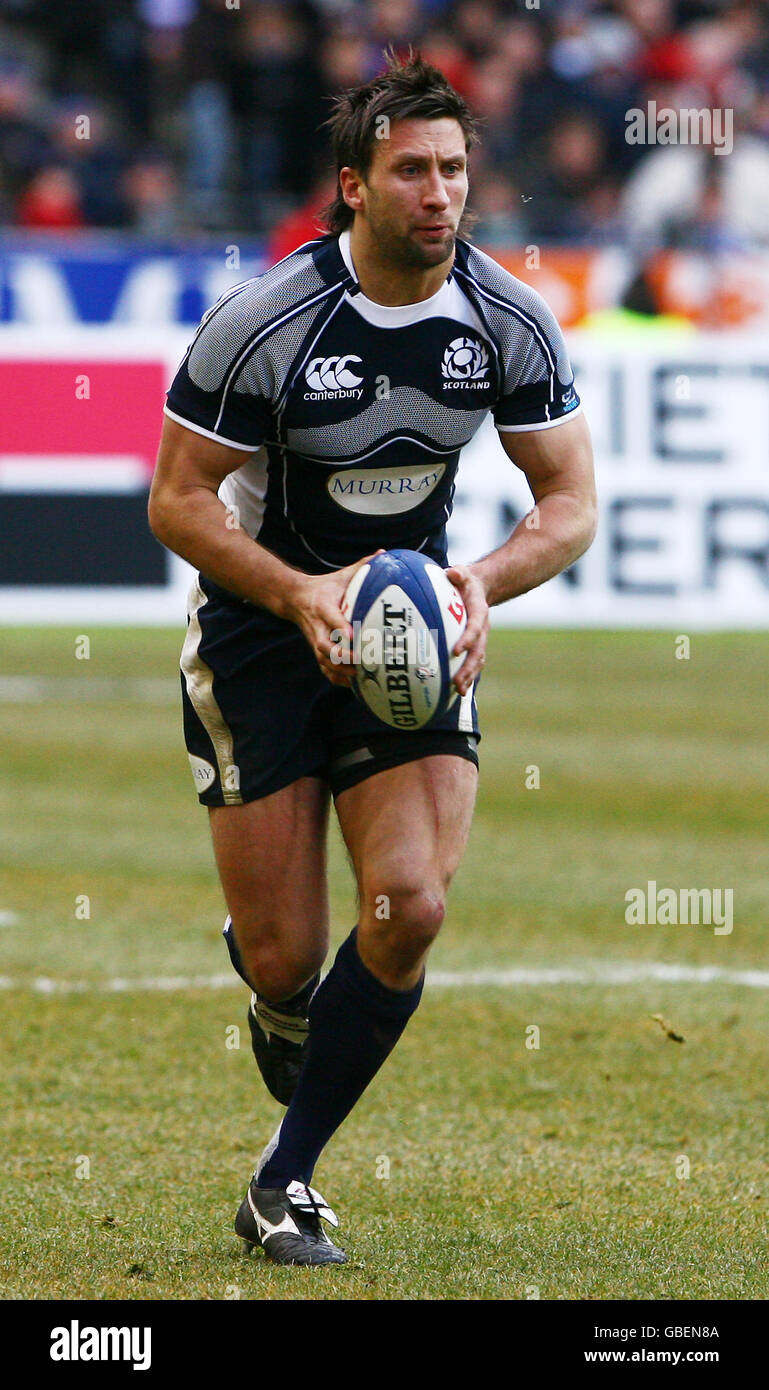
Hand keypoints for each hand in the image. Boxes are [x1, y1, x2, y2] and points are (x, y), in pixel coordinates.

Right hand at [285, 550, 383, 686]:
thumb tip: (384, 553)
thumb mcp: (341, 574)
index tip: (353, 635)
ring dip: (339, 670)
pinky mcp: (316, 649)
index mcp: (323, 606)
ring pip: (323, 660)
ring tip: (358, 676)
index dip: (340, 627)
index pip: (331, 618)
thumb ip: (362, 566)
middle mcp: (317, 626)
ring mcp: (315, 640)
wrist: (294, 599)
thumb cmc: (325, 586)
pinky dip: (335, 678)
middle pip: (324, 646)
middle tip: (360, 661)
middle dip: (341, 656)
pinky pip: (323, 668)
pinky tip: (351, 683)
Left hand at [444, 563, 489, 695]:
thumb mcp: (463, 573)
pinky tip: (453, 690)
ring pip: (476, 661)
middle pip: (478, 652)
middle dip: (469, 668)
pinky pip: (471, 663)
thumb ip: (459, 573)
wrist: (479, 589)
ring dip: (468, 677)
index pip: (475, 627)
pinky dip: (465, 676)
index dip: (468, 639)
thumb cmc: (465, 581)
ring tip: (458, 691)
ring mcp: (479, 639)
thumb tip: (452, 572)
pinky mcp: (473, 646)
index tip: (457, 651)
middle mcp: (481, 629)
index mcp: (479, 612)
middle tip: (457, 683)